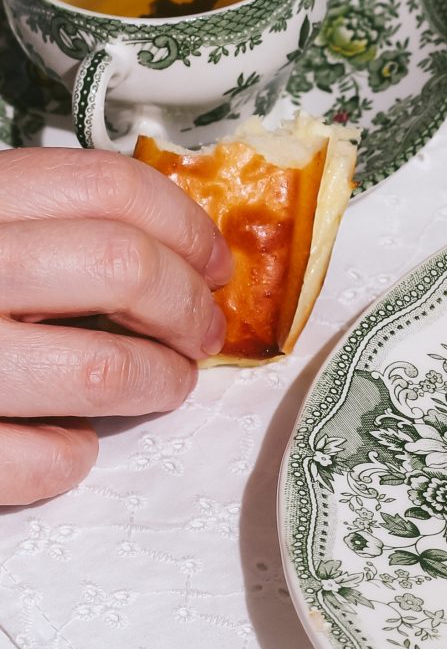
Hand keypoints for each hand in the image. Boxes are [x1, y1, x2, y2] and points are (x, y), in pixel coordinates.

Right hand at [0, 150, 231, 506]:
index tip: (213, 261)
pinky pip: (42, 461)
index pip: (105, 187)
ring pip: (102, 371)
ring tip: (160, 384)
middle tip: (201, 331)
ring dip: (156, 382)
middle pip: (123, 269)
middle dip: (187, 307)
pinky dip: (72, 456)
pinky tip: (66, 443)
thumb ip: (32, 220)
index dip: (185, 225)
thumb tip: (166, 248)